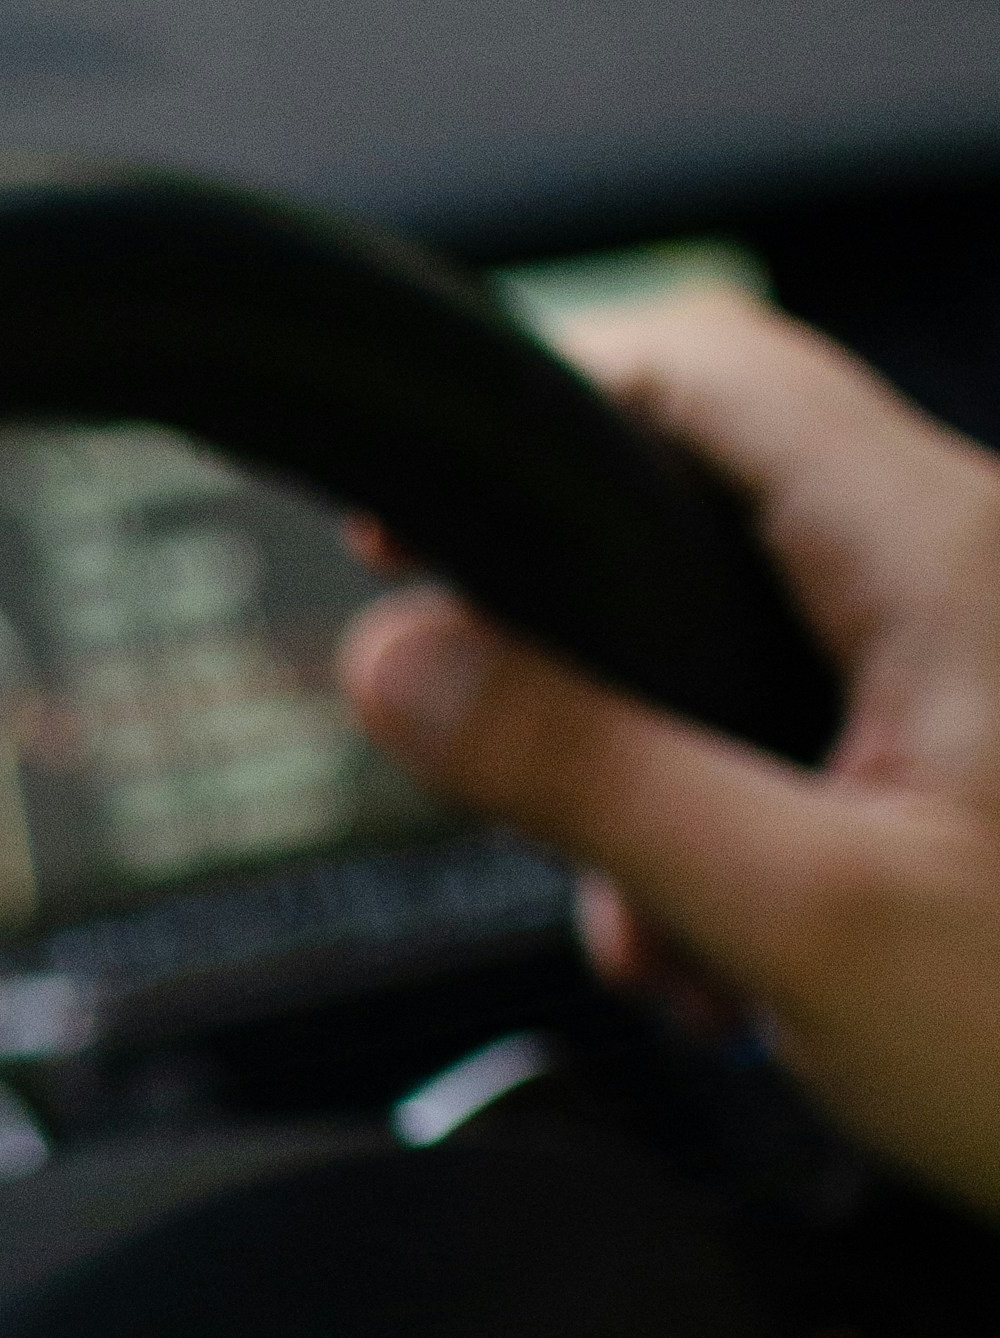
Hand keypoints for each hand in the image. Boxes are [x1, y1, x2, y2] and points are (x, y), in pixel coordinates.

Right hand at [337, 286, 999, 1218]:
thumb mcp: (801, 918)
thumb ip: (586, 773)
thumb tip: (398, 659)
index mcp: (949, 550)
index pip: (703, 367)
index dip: (536, 412)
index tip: (416, 521)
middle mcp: (981, 569)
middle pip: (707, 521)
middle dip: (590, 684)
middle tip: (544, 822)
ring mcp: (990, 661)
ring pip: (752, 654)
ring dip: (667, 797)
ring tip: (683, 954)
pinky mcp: (989, 757)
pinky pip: (823, 738)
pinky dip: (751, 842)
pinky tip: (754, 970)